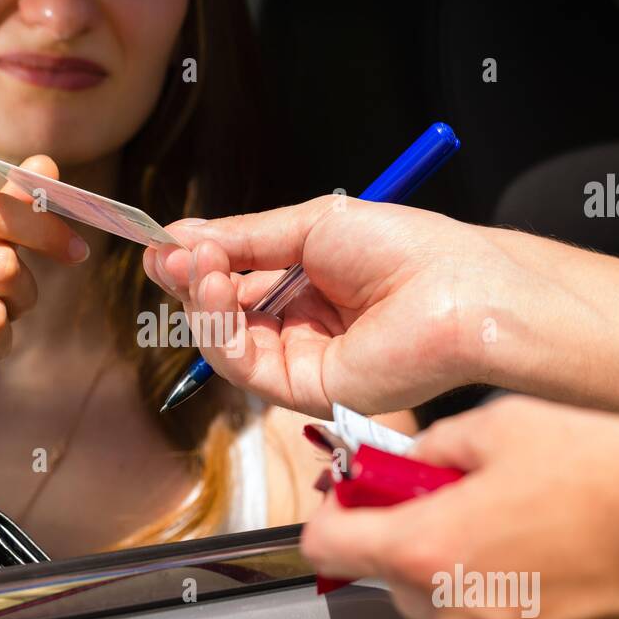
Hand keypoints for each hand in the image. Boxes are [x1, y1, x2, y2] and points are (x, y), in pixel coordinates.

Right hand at [143, 196, 514, 417]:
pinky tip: (218, 292)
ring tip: (198, 268)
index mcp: (307, 283)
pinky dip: (220, 331)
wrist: (456, 290)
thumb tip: (180, 236)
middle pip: (223, 312)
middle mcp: (300, 325)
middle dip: (191, 281)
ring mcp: (301, 360)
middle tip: (170, 255)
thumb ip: (243, 238)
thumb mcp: (311, 226)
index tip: (162, 243)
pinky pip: (244, 367)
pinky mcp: (304, 391)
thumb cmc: (405, 249)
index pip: (235, 278)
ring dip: (202, 303)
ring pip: (226, 341)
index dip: (197, 263)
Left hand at [300, 396, 618, 618]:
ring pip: (450, 617)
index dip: (335, 516)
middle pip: (393, 581)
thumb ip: (435, 446)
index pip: (325, 546)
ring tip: (532, 544)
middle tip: (470, 509)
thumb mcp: (508, 424)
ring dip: (470, 584)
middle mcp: (451, 617)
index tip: (354, 502)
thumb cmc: (616, 480)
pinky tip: (560, 581)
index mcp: (426, 548)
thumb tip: (409, 460)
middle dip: (418, 544)